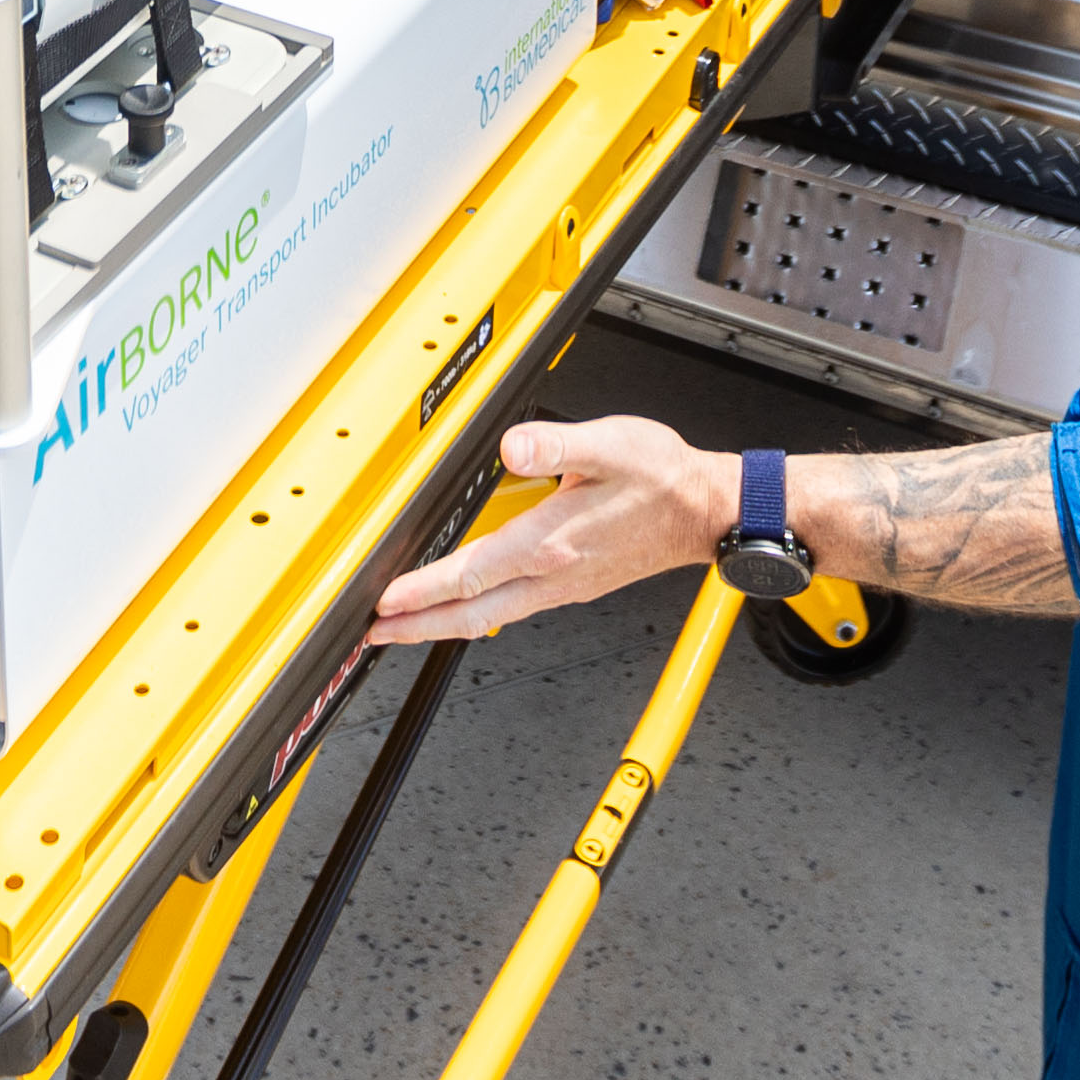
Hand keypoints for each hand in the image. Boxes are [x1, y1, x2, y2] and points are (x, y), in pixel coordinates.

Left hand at [367, 417, 737, 646]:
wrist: (705, 513)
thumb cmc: (662, 479)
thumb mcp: (610, 446)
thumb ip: (556, 445)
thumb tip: (511, 446)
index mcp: (552, 542)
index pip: (472, 575)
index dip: (424, 591)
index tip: (385, 602)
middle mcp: (553, 573)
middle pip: (472, 614)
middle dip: (418, 628)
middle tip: (374, 635)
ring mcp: (562, 585)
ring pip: (490, 616)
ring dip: (442, 623)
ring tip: (404, 627)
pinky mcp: (572, 584)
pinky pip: (511, 607)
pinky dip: (475, 612)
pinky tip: (463, 607)